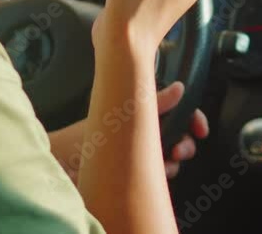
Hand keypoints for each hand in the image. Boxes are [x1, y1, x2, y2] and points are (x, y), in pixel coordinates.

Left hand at [48, 81, 207, 181]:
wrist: (60, 161)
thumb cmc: (82, 133)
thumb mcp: (121, 110)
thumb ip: (154, 99)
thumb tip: (179, 88)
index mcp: (140, 111)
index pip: (177, 111)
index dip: (192, 118)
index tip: (200, 129)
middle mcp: (143, 130)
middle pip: (178, 135)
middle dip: (185, 143)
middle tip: (178, 150)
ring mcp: (139, 152)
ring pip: (171, 156)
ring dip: (173, 161)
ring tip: (164, 163)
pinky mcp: (135, 172)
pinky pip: (159, 174)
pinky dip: (162, 174)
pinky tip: (154, 173)